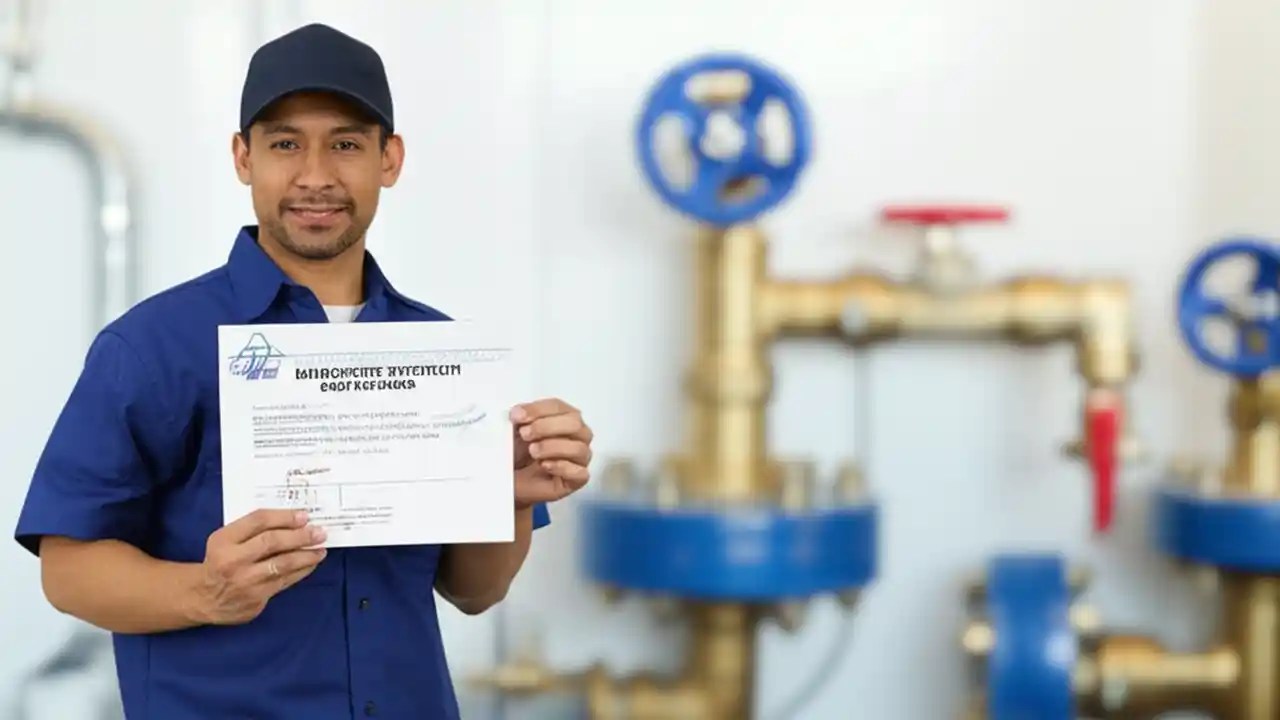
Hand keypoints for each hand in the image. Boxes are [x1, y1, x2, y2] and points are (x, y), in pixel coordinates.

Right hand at [193, 509, 327, 624]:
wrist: (204, 598)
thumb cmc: (221, 561)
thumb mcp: (226, 540)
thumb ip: (251, 530)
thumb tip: (293, 520)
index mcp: (223, 540)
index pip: (258, 521)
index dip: (284, 517)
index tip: (304, 516)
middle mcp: (233, 561)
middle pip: (272, 542)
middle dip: (300, 536)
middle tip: (319, 532)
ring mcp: (245, 582)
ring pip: (283, 564)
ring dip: (307, 555)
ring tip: (320, 549)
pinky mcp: (256, 599)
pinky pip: (285, 581)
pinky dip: (301, 571)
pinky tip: (310, 564)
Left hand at [510, 398, 592, 507]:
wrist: (513, 479)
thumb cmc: (518, 453)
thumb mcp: (514, 430)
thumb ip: (519, 418)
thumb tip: (518, 412)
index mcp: (564, 417)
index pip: (558, 407)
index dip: (538, 410)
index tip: (517, 416)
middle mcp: (577, 435)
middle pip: (574, 424)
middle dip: (546, 427)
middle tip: (525, 434)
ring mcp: (579, 458)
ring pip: (578, 448)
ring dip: (552, 447)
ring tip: (533, 451)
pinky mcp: (577, 479)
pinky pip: (580, 473)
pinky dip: (561, 467)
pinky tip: (545, 465)